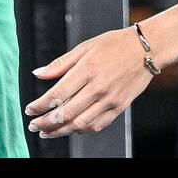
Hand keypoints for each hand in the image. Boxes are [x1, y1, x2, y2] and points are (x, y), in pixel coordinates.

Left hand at [24, 27, 154, 138]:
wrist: (147, 49)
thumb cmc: (115, 44)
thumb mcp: (86, 46)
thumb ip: (61, 64)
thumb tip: (37, 74)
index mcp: (87, 69)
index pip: (57, 94)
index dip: (39, 106)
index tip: (29, 110)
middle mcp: (98, 87)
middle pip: (66, 113)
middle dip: (45, 123)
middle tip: (34, 125)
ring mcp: (110, 99)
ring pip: (80, 124)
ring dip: (60, 131)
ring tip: (47, 132)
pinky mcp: (119, 107)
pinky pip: (97, 125)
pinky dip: (81, 130)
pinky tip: (71, 128)